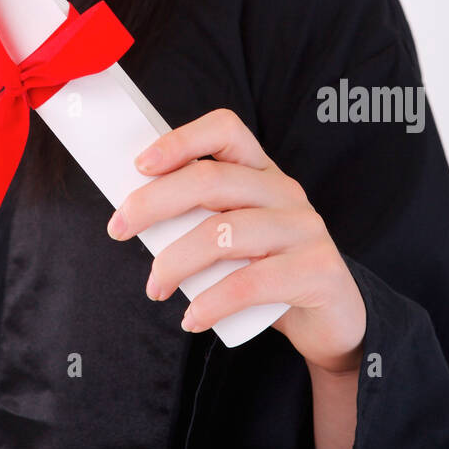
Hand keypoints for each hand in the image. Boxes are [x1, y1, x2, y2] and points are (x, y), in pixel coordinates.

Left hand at [107, 108, 365, 373]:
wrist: (331, 318)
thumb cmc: (267, 269)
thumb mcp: (235, 233)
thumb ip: (200, 216)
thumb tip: (133, 215)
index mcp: (261, 171)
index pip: (225, 129)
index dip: (180, 139)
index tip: (139, 164)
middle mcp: (285, 191)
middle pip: (212, 180)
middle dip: (155, 202)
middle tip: (117, 229)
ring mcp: (304, 229)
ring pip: (225, 233)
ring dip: (176, 261)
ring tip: (155, 287)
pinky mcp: (316, 270)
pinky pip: (253, 283)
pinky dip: (213, 302)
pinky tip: (192, 318)